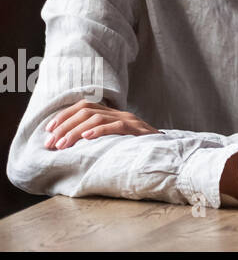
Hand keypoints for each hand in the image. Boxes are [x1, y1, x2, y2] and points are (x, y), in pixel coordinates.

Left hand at [44, 101, 158, 149]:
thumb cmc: (137, 151)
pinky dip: (99, 130)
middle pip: (86, 111)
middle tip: (51, 143)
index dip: (64, 116)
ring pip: (97, 117)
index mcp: (113, 115)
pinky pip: (116, 126)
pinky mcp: (137, 130)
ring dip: (75, 131)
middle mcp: (120, 114)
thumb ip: (97, 139)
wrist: (166, 153)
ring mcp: (129, 120)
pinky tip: (87, 138)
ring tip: (62, 145)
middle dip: (65, 126)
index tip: (49, 130)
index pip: (85, 106)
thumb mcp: (114, 142)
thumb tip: (68, 147)